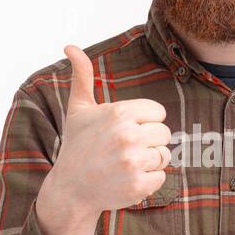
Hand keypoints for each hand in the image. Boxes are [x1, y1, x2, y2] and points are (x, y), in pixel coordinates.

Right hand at [35, 46, 172, 234]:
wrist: (70, 188)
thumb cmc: (77, 146)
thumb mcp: (79, 109)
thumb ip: (82, 76)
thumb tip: (70, 46)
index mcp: (119, 113)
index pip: (158, 113)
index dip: (144, 122)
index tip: (126, 130)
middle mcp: (127, 136)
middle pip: (165, 134)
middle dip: (149, 142)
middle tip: (125, 149)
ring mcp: (133, 162)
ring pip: (165, 155)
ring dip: (150, 161)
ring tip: (126, 164)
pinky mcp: (138, 186)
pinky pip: (162, 177)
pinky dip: (148, 180)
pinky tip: (127, 178)